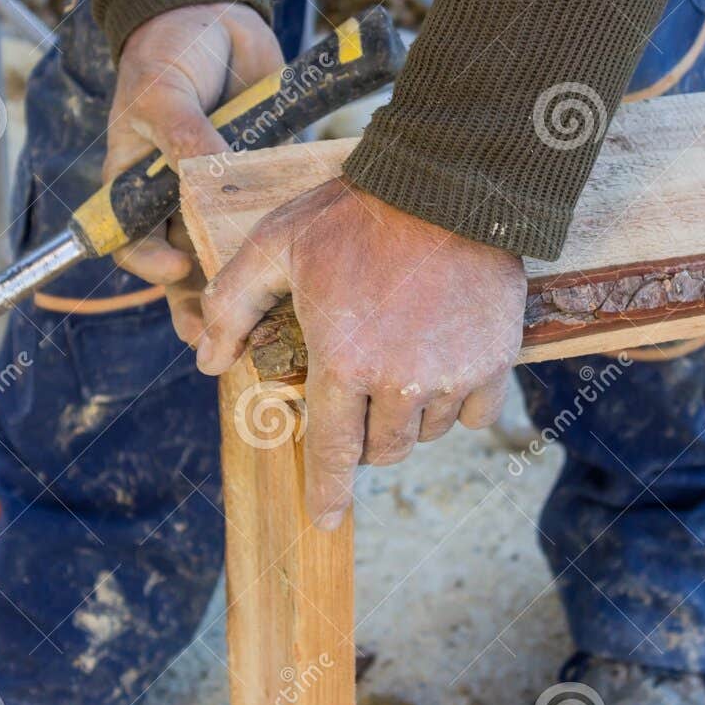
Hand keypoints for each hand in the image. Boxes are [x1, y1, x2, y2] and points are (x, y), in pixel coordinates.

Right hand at [103, 3, 282, 342]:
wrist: (216, 17)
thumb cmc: (168, 52)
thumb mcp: (163, 92)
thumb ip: (183, 133)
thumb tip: (204, 174)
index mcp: (138, 184)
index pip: (133, 240)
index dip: (149, 264)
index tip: (176, 272)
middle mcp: (179, 198)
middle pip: (184, 263)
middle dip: (200, 303)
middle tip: (218, 338)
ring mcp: (222, 192)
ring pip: (231, 251)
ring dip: (245, 286)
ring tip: (265, 323)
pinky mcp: (263, 179)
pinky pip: (272, 216)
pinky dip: (284, 241)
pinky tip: (305, 267)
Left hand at [196, 178, 526, 529]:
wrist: (448, 185)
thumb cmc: (355, 214)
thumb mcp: (277, 246)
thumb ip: (234, 304)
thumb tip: (208, 360)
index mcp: (344, 362)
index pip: (334, 452)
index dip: (328, 492)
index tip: (326, 519)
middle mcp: (401, 382)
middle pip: (384, 449)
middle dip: (367, 436)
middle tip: (360, 397)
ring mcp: (454, 375)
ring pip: (429, 433)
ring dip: (412, 417)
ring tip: (402, 371)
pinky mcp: (495, 362)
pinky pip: (477, 415)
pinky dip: (460, 405)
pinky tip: (446, 369)